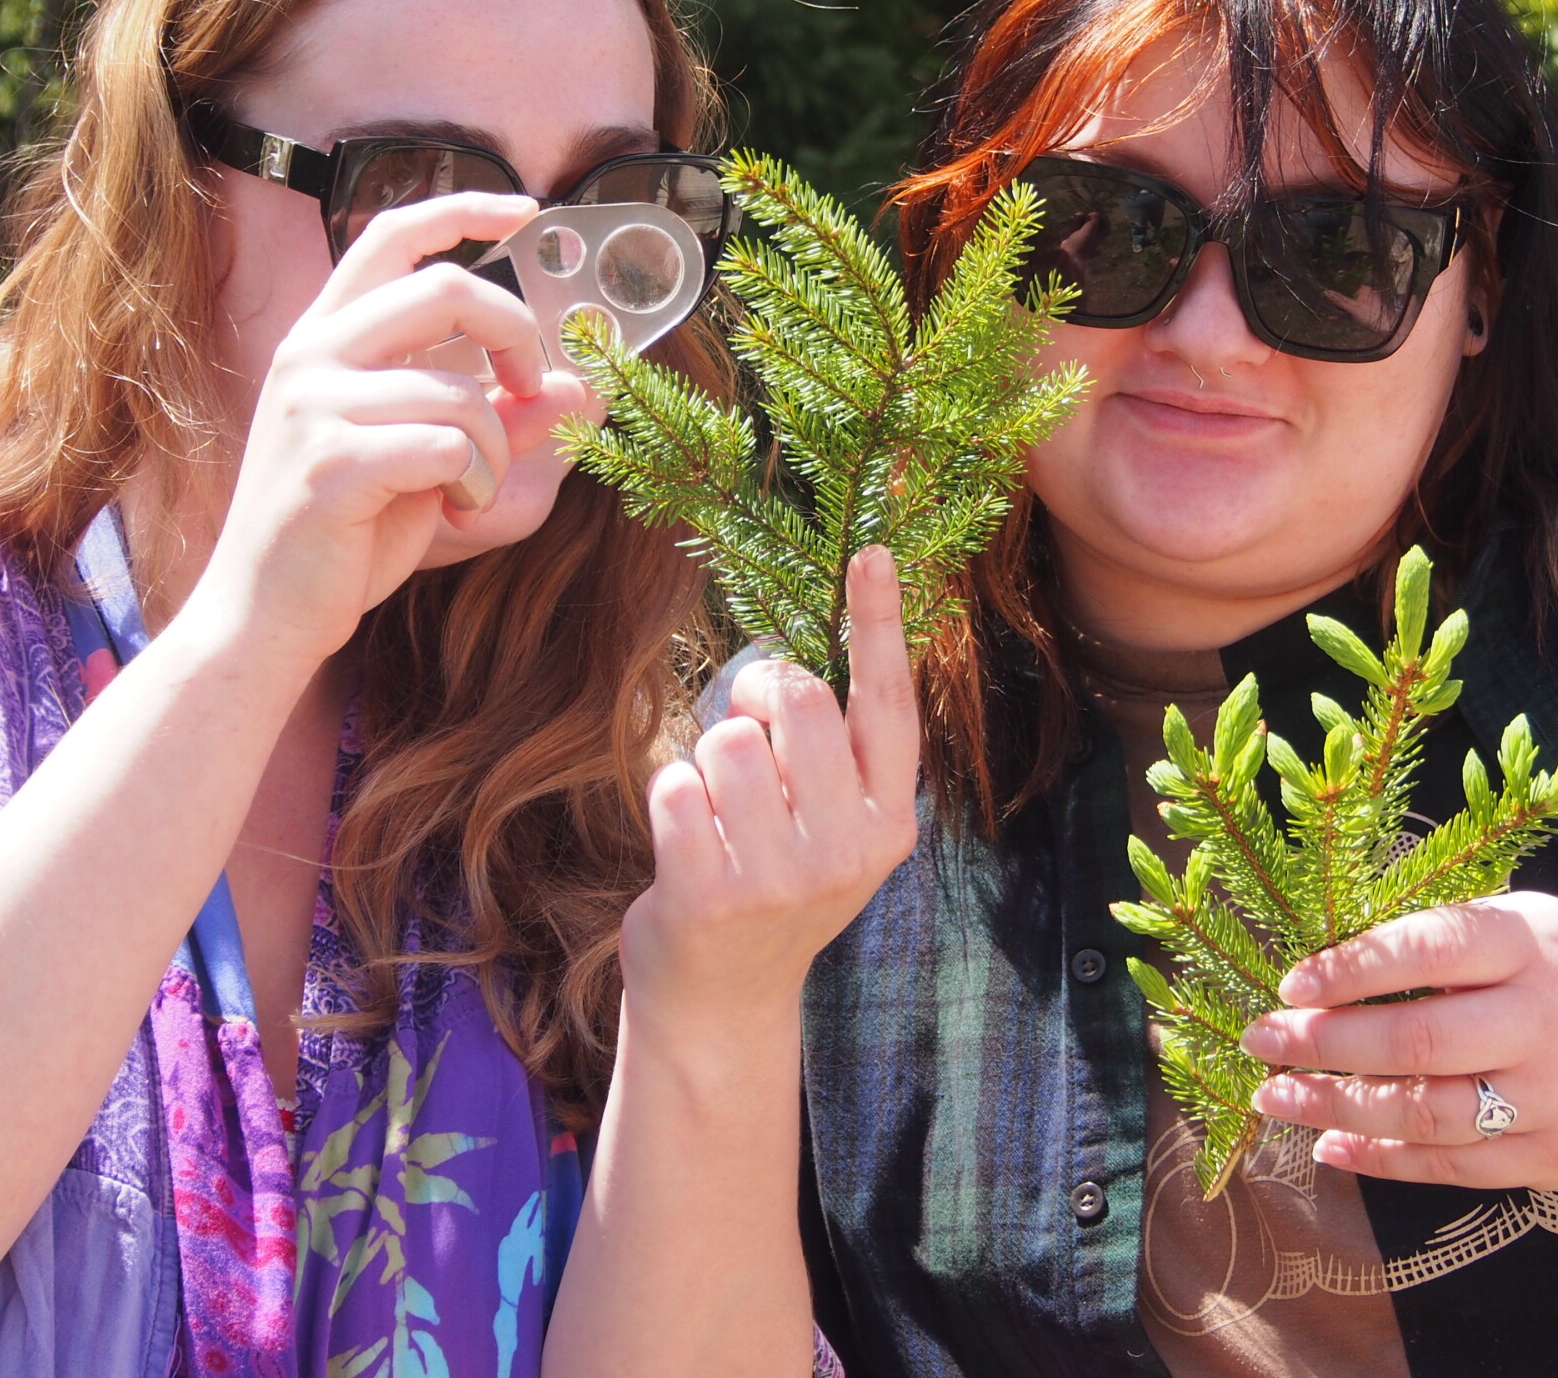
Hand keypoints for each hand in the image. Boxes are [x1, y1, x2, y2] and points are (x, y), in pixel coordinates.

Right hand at [186, 192, 591, 663]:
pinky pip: (449, 447)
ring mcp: (313, 405)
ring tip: (474, 490)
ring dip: (496, 449)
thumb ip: (500, 419)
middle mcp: (313, 354)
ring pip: (461, 391)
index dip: (463, 209)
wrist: (266, 613)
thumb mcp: (432, 462)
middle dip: (516, 334)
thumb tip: (575, 388)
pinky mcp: (328, 461)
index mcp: (327, 336)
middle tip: (527, 388)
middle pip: (447, 290)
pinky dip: (477, 484)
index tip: (527, 209)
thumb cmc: (347, 532)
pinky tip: (454, 513)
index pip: (393, 237)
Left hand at [620, 548, 922, 1053]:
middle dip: (753, 696)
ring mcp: (784, 877)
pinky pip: (675, 787)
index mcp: (890, 819)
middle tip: (743, 739)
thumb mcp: (829, 829)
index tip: (868, 552)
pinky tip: (686, 849)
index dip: (878, 623)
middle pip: (795, 699)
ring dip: (706, 762)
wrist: (723, 1005)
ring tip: (718, 817)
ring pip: (727, 741)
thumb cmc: (770, 886)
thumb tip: (782, 662)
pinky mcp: (713, 896)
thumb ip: (828, 755)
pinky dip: (667, 800)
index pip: (888, 704)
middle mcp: (851, 847)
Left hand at [1239, 891, 1557, 1187]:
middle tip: (1260, 1040)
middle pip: (1419, 1040)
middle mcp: (1546, 1021)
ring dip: (1336, 1107)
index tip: (1290, 982)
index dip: (1354, 967)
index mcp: (1532, 943)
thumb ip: (1441, 938)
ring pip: (1426, 1114)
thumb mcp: (1523, 923)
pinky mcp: (1555, 1158)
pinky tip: (1329, 1142)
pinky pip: (1452, 1167)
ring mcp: (1553, 1098)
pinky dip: (1382, 1158)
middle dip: (1325, 1043)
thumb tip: (1323, 965)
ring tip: (1274, 1095)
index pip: (1431, 949)